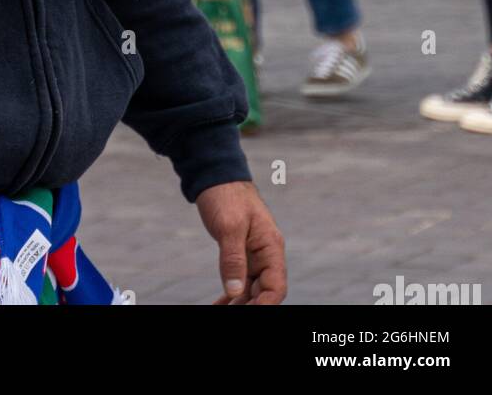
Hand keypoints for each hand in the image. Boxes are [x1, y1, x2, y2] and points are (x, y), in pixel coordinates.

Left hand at [197, 180, 286, 304]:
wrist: (215, 176)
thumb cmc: (226, 195)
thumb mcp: (229, 226)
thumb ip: (233, 259)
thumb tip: (234, 292)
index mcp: (271, 246)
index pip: (276, 286)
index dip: (265, 305)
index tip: (249, 313)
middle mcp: (266, 254)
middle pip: (264, 292)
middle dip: (251, 307)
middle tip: (229, 315)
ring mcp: (253, 255)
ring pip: (251, 289)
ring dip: (240, 303)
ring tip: (221, 312)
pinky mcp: (240, 254)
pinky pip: (240, 280)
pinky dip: (231, 293)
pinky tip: (221, 304)